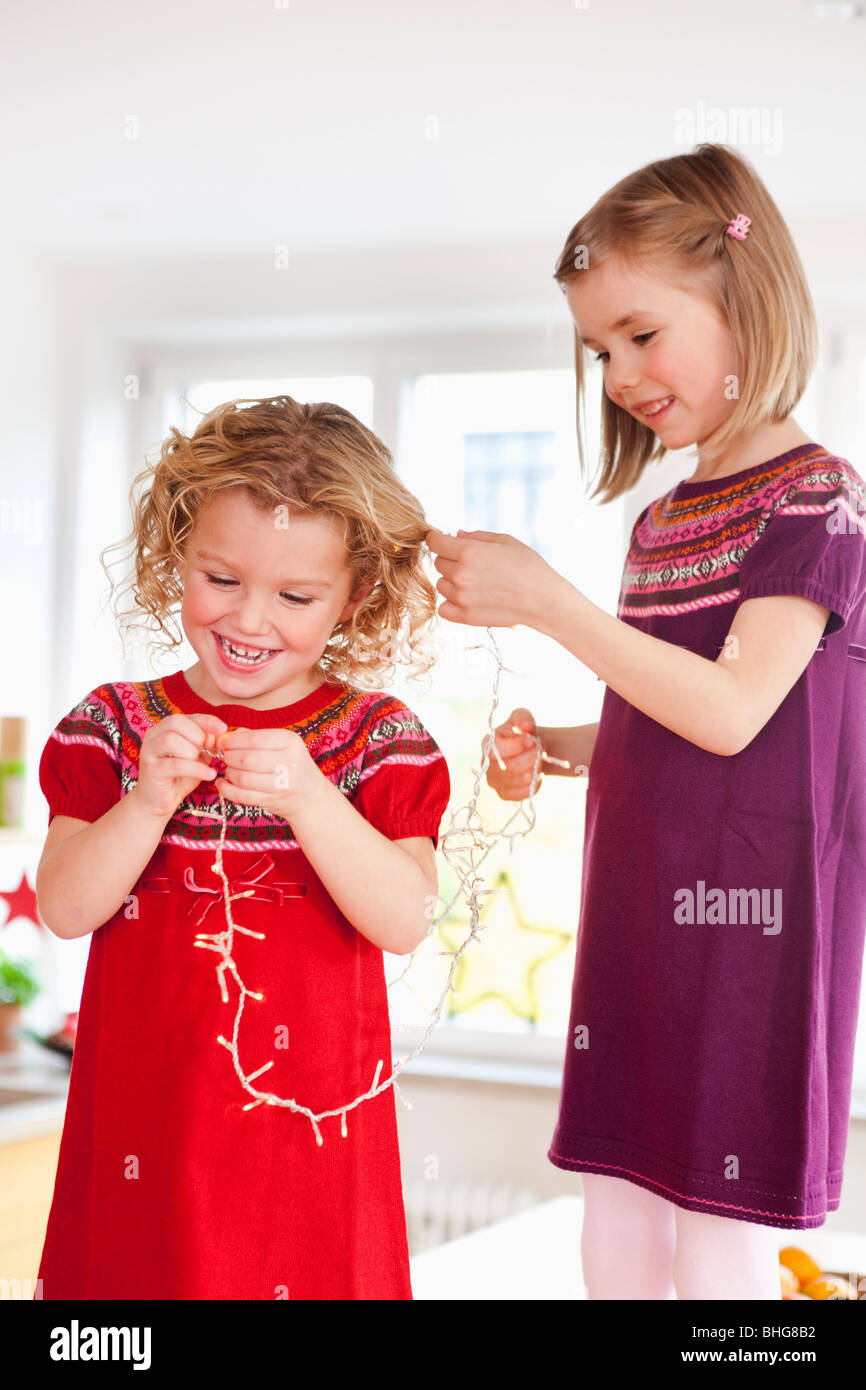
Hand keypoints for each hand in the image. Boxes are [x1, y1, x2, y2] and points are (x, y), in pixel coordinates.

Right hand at [136, 712, 227, 820]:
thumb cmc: (179, 777)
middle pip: (175, 722)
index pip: (185, 716)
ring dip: (193, 751)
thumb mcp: (197, 756)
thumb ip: (206, 743)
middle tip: (207, 750)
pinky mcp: (152, 770)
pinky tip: (209, 774)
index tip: (223, 729)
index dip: (206, 721)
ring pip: (171, 740)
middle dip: (197, 735)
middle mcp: (153, 736)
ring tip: (202, 763)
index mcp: (163, 729)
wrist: (159, 802)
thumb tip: (219, 734)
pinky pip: (176, 764)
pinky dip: (196, 769)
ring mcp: (149, 752)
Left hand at [213, 726, 322, 820]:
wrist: (311, 796)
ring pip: (243, 778)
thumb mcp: (282, 745)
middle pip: (247, 758)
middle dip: (228, 756)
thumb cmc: (292, 766)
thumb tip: (228, 735)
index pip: (255, 739)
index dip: (233, 740)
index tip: (222, 741)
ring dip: (229, 772)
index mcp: (291, 742)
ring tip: (228, 769)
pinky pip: (242, 796)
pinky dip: (227, 790)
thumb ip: (256, 736)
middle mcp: (290, 762)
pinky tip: (222, 784)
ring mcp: (282, 784)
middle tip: (224, 755)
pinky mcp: (273, 800)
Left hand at [424, 528, 558, 628]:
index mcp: (469, 552)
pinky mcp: (465, 617)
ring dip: (452, 582)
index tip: (443, 541)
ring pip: (441, 584)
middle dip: (451, 560)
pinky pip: (443, 608)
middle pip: (439, 563)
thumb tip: (456, 535)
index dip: (437, 539)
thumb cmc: (528, 566)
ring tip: (476, 583)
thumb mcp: (506, 541)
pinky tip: (467, 599)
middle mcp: (461, 574)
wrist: (543, 600)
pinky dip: (451, 603)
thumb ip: (477, 536)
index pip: (435, 542)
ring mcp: (462, 597)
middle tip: (473, 564)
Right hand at [482, 707, 544, 801]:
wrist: (528, 749)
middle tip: (541, 749)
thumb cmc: (522, 732)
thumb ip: (523, 718)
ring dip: (535, 769)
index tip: (531, 740)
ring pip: (520, 780)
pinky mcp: (504, 794)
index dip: (515, 746)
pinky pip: (523, 793)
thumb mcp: (522, 718)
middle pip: (510, 767)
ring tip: (540, 759)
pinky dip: (535, 784)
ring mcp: (494, 781)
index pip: (496, 750)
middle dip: (531, 757)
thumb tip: (526, 726)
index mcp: (487, 744)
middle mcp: (487, 765)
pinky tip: (537, 774)